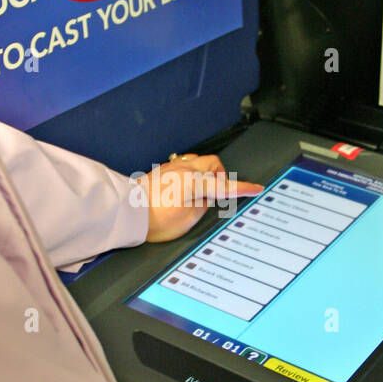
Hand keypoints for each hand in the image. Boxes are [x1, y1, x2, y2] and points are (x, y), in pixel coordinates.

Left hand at [136, 153, 263, 242]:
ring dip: (205, 173)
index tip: (256, 188)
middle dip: (221, 175)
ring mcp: (170, 169)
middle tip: (219, 192)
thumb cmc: (153, 220)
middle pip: (212, 163)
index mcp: (194, 182)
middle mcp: (183, 170)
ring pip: (197, 161)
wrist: (126, 214)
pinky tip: (185, 188)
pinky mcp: (160, 172)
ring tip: (202, 191)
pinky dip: (191, 175)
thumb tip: (207, 198)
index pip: (224, 186)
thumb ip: (203, 206)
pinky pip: (183, 167)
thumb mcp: (187, 220)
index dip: (242, 188)